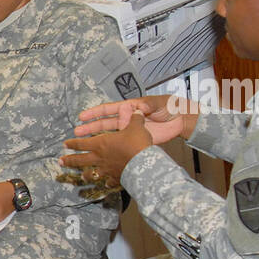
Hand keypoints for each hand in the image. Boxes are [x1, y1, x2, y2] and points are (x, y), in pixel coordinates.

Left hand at [62, 110, 154, 185]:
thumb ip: (134, 119)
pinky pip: (109, 181)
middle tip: (61, 162)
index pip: (81, 143)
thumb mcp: (136, 127)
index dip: (72, 143)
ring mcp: (106, 169)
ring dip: (86, 175)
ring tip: (82, 177)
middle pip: (80, 160)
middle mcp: (100, 157)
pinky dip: (107, 182)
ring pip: (91, 174)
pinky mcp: (115, 178)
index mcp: (101, 144)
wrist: (143, 164)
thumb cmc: (136, 144)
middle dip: (69, 161)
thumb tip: (137, 111)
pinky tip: (106, 184)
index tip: (65, 144)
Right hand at [73, 94, 194, 144]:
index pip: (108, 110)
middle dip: (90, 129)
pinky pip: (121, 145)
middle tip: (76, 135)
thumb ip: (147, 105)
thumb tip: (137, 107)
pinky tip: (102, 156)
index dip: (94, 114)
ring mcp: (129, 131)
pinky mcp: (136, 141)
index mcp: (128, 108)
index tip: (82, 117)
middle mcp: (126, 120)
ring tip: (84, 146)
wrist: (181, 120)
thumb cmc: (169, 106)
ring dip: (97, 141)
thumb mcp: (157, 102)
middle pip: (104, 125)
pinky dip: (112, 150)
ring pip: (109, 136)